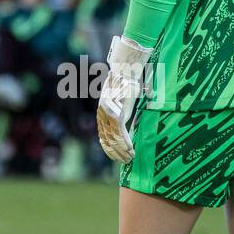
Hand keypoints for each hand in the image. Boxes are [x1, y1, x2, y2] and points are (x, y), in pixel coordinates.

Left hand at [96, 35, 150, 163]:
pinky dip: (126, 143)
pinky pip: (120, 133)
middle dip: (117, 153)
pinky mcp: (117, 112)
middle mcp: (103, 115)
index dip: (110, 150)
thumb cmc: (124, 85)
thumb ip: (120, 112)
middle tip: (126, 162)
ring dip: (123, 151)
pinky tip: (131, 150)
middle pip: (108, 141)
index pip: (104, 138)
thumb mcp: (120, 100)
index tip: (117, 158)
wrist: (124, 71)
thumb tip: (123, 122)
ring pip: (114, 139)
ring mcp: (109, 115)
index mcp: (102, 114)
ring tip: (130, 158)